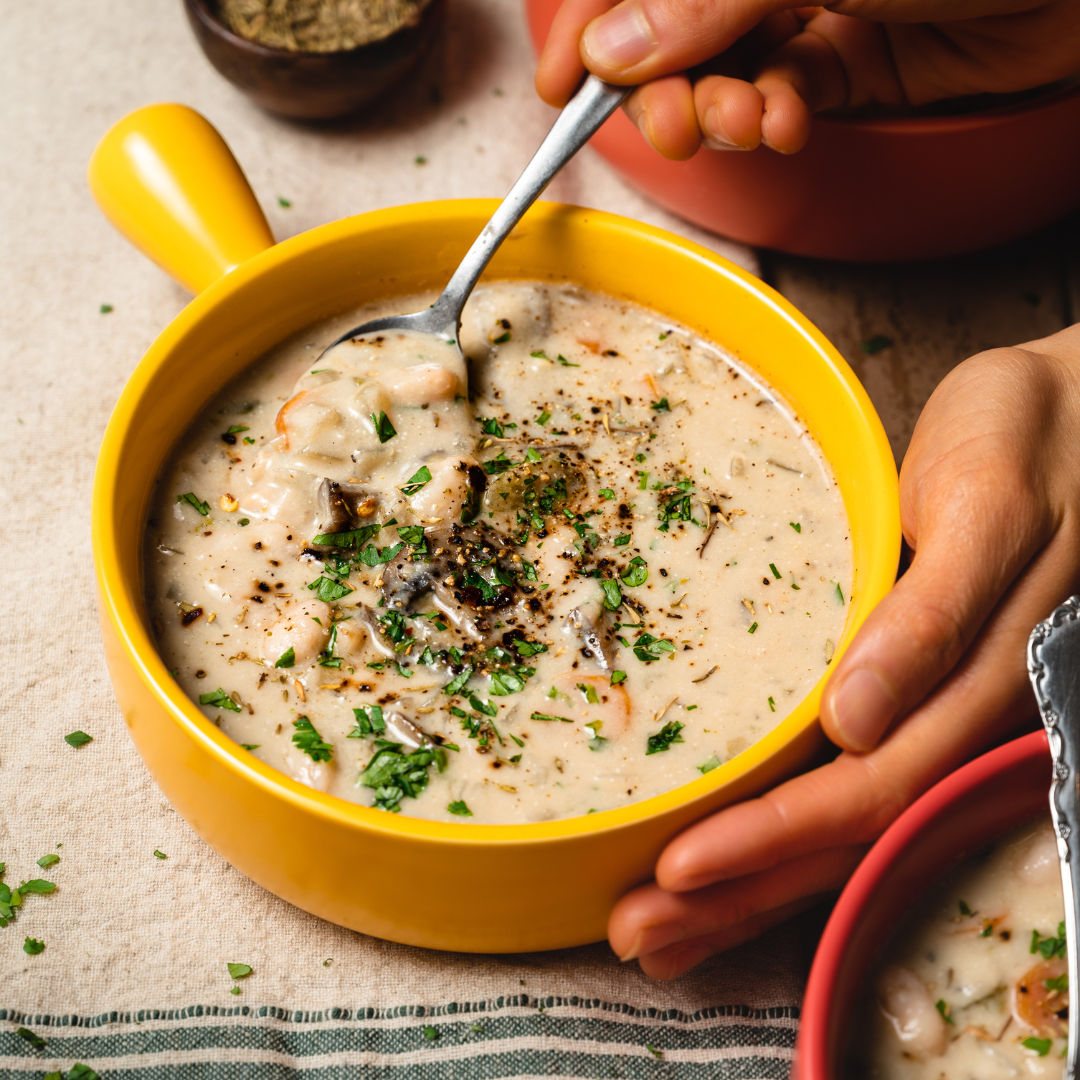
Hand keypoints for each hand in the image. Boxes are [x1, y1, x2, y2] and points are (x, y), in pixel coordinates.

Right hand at [536, 0, 1079, 157]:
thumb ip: (703, 1)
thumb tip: (612, 49)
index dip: (590, 28)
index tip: (560, 86)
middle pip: (669, 37)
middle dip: (664, 91)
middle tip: (678, 124)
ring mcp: (803, 10)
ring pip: (720, 76)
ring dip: (722, 113)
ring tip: (752, 120)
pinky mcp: (844, 65)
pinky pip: (780, 101)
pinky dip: (773, 122)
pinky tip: (789, 120)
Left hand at [608, 324, 1079, 976]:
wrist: (1078, 415)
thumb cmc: (1028, 442)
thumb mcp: (986, 508)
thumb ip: (932, 615)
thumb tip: (855, 720)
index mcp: (980, 683)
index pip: (868, 792)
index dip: (774, 838)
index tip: (678, 869)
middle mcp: (959, 719)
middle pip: (846, 836)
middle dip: (740, 891)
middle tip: (637, 932)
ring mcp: (940, 713)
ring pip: (845, 827)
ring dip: (753, 885)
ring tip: (661, 928)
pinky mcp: (920, 692)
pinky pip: (851, 780)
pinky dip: (785, 834)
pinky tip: (733, 857)